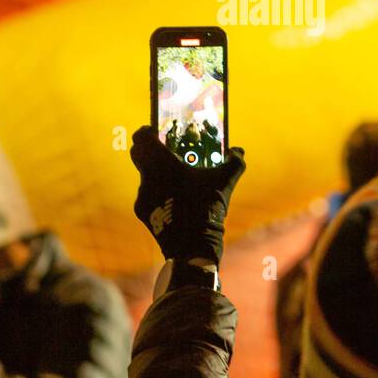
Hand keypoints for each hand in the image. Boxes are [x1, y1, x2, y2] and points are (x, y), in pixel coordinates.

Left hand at [130, 125, 244, 265]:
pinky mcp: (143, 213)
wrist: (193, 248)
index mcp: (162, 165)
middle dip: (149, 149)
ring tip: (176, 177)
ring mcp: (143, 197)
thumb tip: (239, 151)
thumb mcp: (224, 183)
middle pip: (139, 155)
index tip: (156, 129)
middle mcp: (147, 179)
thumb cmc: (207, 210)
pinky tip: (176, 197)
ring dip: (157, 172)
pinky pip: (148, 194)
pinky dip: (159, 191)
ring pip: (145, 176)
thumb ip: (234, 163)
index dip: (146, 131)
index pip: (141, 138)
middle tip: (166, 148)